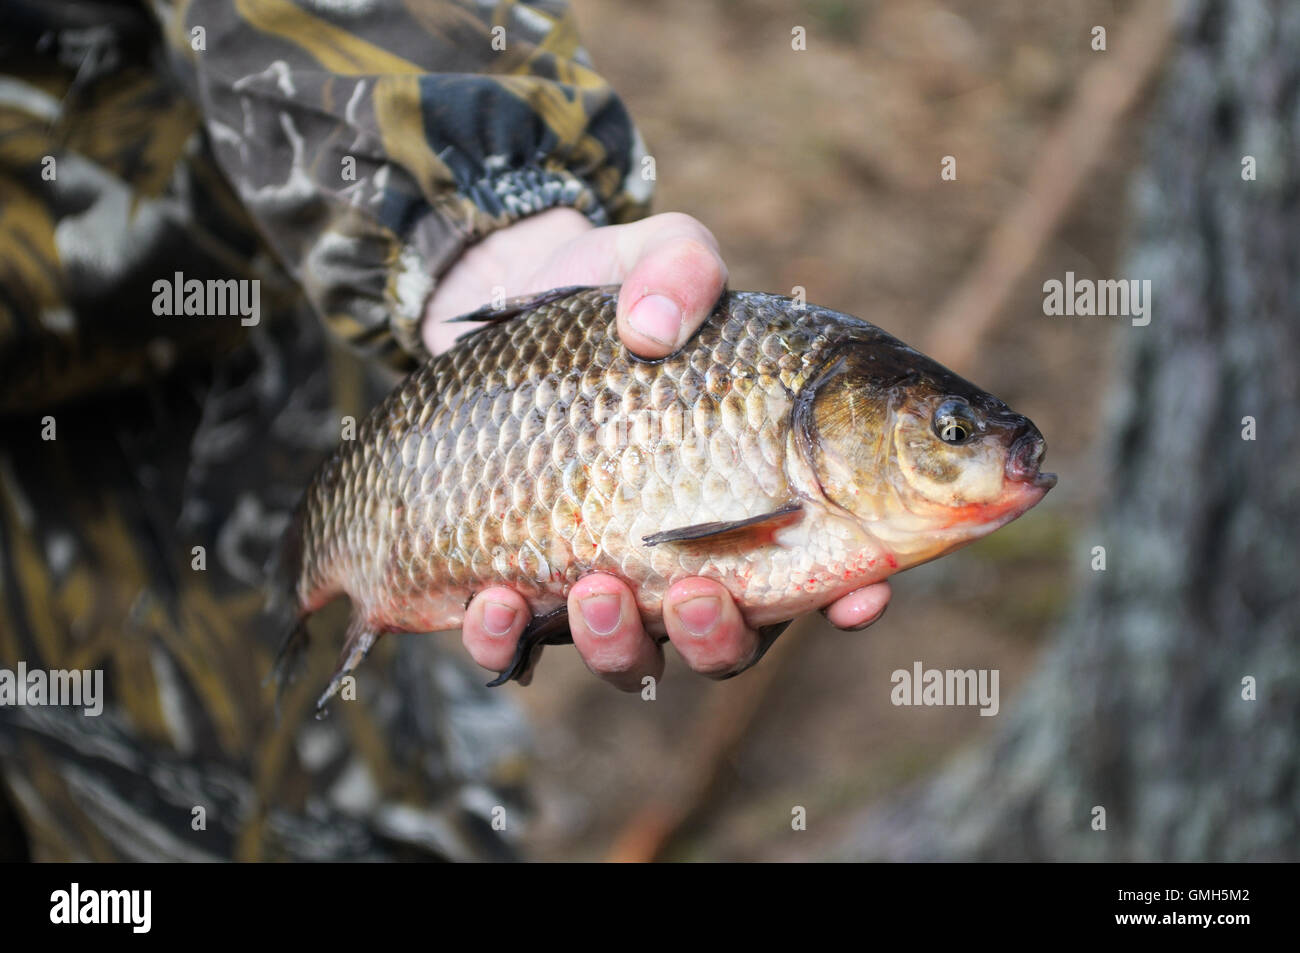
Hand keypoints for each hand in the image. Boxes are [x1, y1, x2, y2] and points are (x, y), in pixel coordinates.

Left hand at [424, 208, 891, 688]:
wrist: (506, 309)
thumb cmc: (612, 292)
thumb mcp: (654, 256)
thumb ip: (678, 266)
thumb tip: (653, 326)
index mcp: (759, 487)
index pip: (833, 558)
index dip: (858, 591)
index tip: (861, 591)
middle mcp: (696, 553)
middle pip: (732, 637)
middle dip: (718, 635)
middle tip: (696, 593)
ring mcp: (610, 577)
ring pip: (635, 658)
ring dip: (618, 645)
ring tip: (594, 592)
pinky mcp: (522, 582)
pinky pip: (515, 646)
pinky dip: (502, 639)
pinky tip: (492, 601)